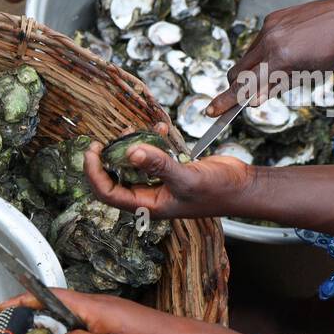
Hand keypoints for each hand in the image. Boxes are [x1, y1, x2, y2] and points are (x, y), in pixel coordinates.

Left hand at [83, 124, 254, 218]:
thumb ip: (159, 165)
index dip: (94, 173)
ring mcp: (159, 182)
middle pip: (115, 177)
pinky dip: (152, 140)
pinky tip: (159, 128)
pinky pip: (152, 154)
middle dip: (109, 157)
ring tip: (132, 128)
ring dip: (130, 145)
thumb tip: (131, 152)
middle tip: (105, 139)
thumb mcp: (187, 178)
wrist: (243, 186)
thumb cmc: (219, 191)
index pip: (108, 192)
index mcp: (147, 205)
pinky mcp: (170, 169)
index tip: (90, 151)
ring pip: (132, 164)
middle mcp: (149, 195)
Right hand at [206, 0, 333, 116]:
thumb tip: (252, 100)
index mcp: (281, 59)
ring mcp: (268, 28)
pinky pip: (257, 42)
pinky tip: (285, 49)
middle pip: (237, 72)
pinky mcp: (270, 19)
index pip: (245, 86)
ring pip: (246, 57)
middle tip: (248, 94)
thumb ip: (277, 86)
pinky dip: (263, 52)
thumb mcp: (310, 74)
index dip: (226, 101)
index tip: (211, 111)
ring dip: (253, 69)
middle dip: (238, 86)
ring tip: (279, 68)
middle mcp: (269, 42)